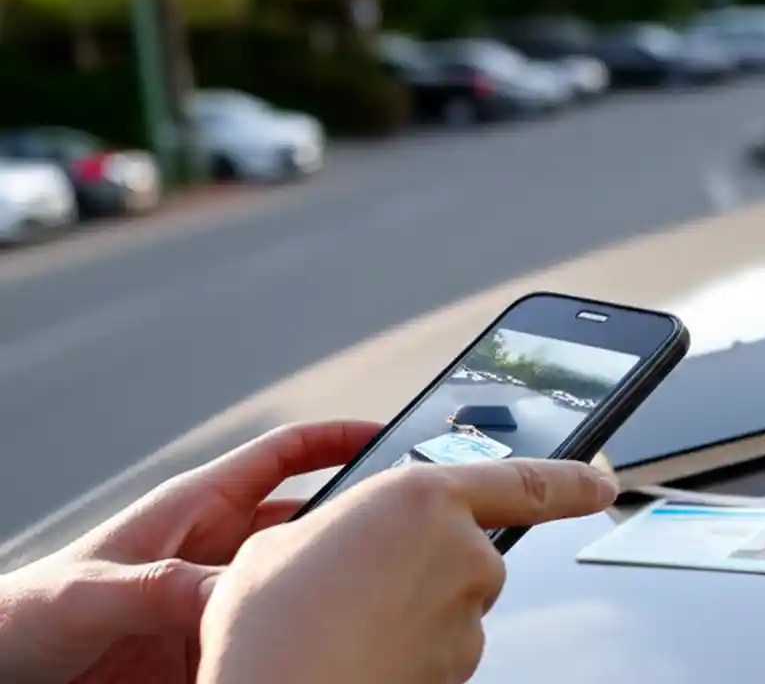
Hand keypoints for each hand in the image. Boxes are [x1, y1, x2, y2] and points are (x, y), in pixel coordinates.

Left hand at [0, 420, 381, 683]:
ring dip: (323, 591)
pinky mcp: (215, 647)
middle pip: (304, 523)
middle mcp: (216, 550)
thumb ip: (160, 584)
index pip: (281, 457)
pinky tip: (315, 648)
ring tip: (361, 597)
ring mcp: (219, 600)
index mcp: (194, 509)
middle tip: (396, 533)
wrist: (2, 676)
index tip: (386, 434)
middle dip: (350, 523)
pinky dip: (296, 642)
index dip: (335, 437)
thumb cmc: (24, 617)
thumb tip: (232, 590)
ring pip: (294, 585)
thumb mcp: (89, 591)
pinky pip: (271, 638)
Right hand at [197, 458, 618, 683]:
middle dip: (427, 563)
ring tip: (347, 623)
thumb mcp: (286, 539)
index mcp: (424, 497)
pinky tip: (361, 650)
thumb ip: (347, 524)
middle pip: (469, 551)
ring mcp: (467, 615)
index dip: (571, 480)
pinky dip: (411, 648)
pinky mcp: (462, 667)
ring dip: (414, 608)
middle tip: (359, 581)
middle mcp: (463, 551)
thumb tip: (351, 543)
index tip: (600, 483)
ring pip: (453, 603)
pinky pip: (441, 646)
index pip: (526, 482)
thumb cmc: (273, 620)